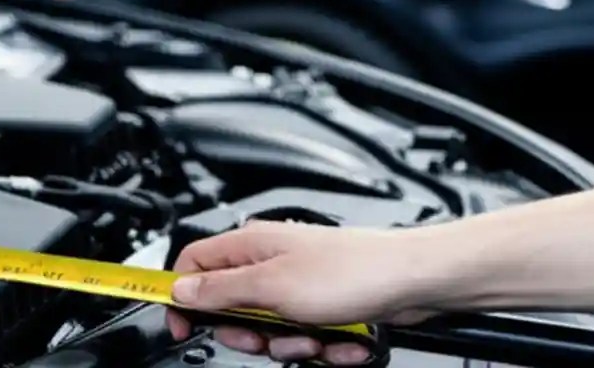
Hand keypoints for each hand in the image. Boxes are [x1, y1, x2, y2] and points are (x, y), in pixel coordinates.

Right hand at [165, 221, 439, 364]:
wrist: (413, 281)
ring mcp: (298, 286)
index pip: (195, 265)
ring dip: (292, 345)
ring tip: (316, 338)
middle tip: (266, 336)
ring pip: (270, 331)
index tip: (186, 328)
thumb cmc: (353, 270)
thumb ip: (222, 289)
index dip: (183, 297)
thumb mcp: (273, 287)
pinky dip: (324, 347)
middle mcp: (273, 262)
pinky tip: (342, 343)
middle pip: (231, 309)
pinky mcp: (323, 307)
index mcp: (252, 245)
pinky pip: (306, 338)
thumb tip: (180, 288)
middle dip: (250, 334)